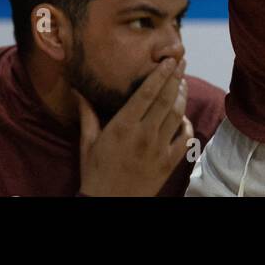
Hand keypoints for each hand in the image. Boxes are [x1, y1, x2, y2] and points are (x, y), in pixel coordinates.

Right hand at [77, 57, 192, 196]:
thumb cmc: (95, 172)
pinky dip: (187, 124)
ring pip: (177, 115)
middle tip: (182, 62)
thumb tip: (77, 90)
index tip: (168, 60)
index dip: (160, 74)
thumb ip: (87, 114)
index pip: (146, 93)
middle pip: (166, 99)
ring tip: (183, 83)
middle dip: (176, 78)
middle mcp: (144, 135)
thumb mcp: (88, 142)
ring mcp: (159, 149)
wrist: (108, 204)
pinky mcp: (169, 163)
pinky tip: (183, 117)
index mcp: (123, 126)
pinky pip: (186, 139)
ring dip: (182, 96)